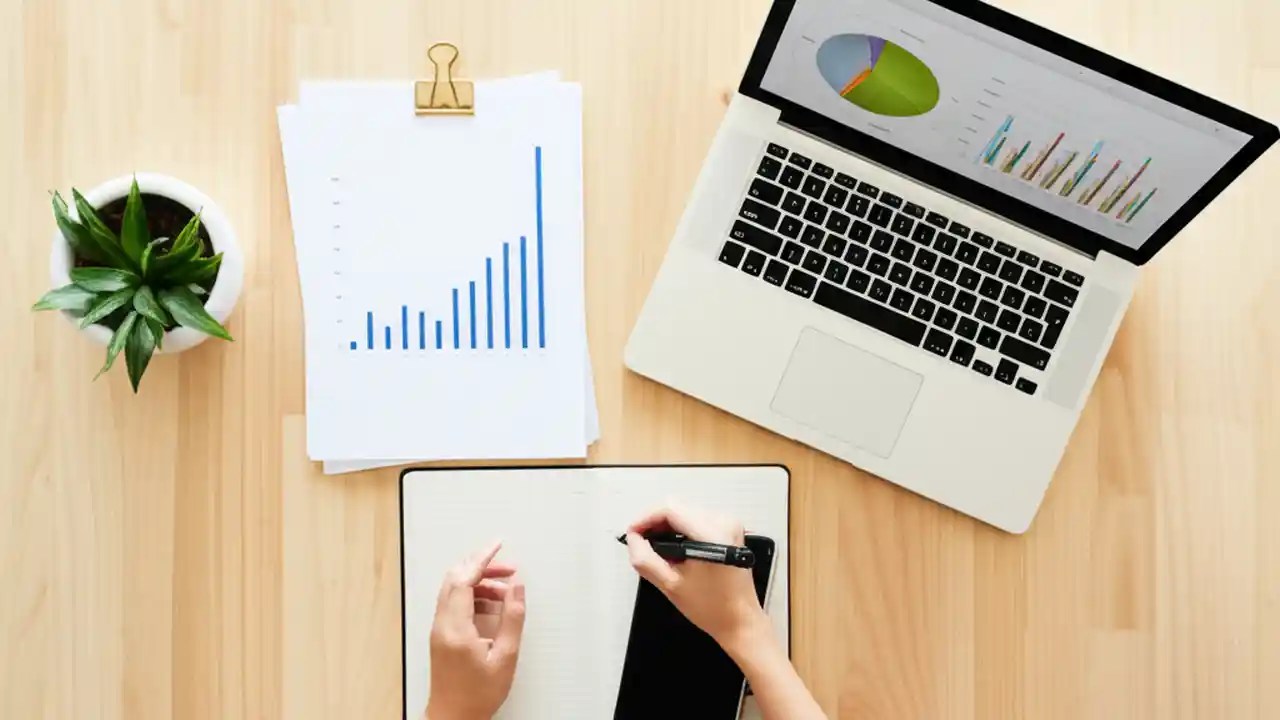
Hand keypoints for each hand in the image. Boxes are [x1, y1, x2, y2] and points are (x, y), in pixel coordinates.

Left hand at [424, 541, 525, 719]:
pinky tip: (492, 605)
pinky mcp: (441, 635)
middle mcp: (442, 625)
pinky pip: (454, 603)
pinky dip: (472, 595)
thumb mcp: (505, 657)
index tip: (497, 545)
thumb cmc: (477, 695)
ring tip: (505, 589)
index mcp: (456, 628)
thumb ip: (513, 619)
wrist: (454, 717)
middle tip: (506, 566)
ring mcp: (439, 629)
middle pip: (455, 579)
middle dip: (481, 566)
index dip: (481, 558)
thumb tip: (517, 589)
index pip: (463, 579)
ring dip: (478, 582)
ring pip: (454, 590)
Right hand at [624, 502, 767, 650]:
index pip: (670, 509)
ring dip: (666, 526)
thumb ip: (645, 559)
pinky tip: (672, 547)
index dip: (645, 519)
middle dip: (654, 522)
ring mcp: (728, 524)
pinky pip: (696, 518)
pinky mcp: (728, 529)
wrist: (740, 620)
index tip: (632, 534)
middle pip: (677, 507)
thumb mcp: (670, 585)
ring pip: (685, 511)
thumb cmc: (713, 607)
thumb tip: (633, 539)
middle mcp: (724, 522)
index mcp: (712, 534)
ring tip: (655, 548)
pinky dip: (680, 529)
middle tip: (640, 543)